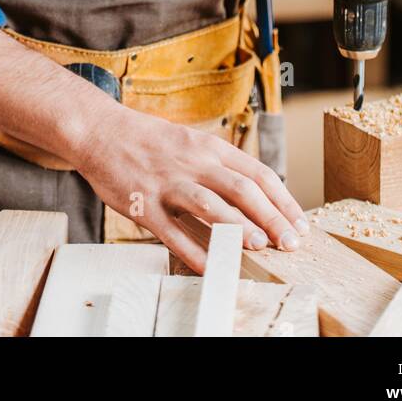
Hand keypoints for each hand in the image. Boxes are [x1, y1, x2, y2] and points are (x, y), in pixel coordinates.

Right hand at [72, 103, 308, 273]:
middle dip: (272, 218)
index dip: (283, 200)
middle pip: (242, 189)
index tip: (300, 223)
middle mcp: (193, 163)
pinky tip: (213, 268)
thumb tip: (256, 200)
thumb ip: (220, 168)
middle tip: (290, 243)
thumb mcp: (191, 143)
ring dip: (239, 228)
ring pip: (210, 206)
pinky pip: (173, 233)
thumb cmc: (150, 142)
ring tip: (261, 246)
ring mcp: (168, 184)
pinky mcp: (143, 204)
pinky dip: (195, 252)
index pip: (257, 173)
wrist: (101, 132)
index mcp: (209, 147)